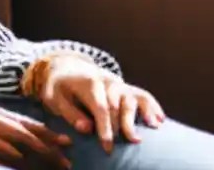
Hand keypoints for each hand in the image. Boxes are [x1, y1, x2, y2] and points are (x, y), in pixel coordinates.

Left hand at [36, 55, 166, 153]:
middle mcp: (106, 81)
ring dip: (143, 114)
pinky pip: (142, 94)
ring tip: (153, 128)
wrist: (66, 67)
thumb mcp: (53, 97)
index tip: (107, 146)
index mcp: (88, 83)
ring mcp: (118, 83)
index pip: (100, 107)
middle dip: (124, 125)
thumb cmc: (59, 87)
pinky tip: (160, 119)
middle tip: (128, 144)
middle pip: (118, 104)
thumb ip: (68, 112)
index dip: (105, 127)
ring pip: (132, 97)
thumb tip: (87, 128)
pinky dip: (152, 105)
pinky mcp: (125, 86)